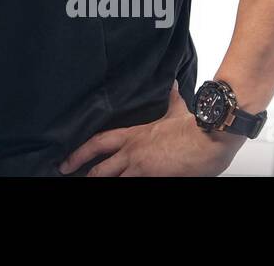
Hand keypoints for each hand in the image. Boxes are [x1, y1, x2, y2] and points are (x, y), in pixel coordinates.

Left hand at [57, 81, 244, 175]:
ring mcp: (138, 164)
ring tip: (85, 183)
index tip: (68, 160)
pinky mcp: (149, 175)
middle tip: (66, 173)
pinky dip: (119, 185)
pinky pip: (128, 185)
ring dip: (99, 180)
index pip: (98, 141)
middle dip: (81, 170)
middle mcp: (131, 150)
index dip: (81, 151)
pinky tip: (115, 187)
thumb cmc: (193, 127)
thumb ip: (170, 99)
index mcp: (133, 135)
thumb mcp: (176, 110)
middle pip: (98, 164)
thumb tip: (171, 85)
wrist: (206, 137)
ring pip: (109, 178)